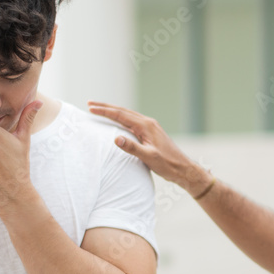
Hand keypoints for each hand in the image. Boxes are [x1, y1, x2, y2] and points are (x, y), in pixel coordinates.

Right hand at [87, 101, 211, 196]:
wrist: (183, 169)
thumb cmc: (167, 165)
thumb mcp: (149, 157)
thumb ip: (132, 148)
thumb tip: (115, 139)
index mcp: (146, 126)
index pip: (121, 115)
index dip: (105, 111)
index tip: (90, 108)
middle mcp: (148, 123)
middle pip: (123, 111)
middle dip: (106, 107)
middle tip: (90, 104)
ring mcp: (150, 127)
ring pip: (128, 115)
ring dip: (113, 111)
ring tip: (99, 110)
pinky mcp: (151, 133)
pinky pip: (132, 122)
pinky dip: (121, 118)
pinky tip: (117, 121)